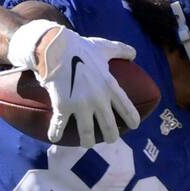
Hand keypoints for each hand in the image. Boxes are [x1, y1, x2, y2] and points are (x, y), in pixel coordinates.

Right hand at [34, 28, 140, 146]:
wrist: (55, 48)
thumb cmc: (80, 47)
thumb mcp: (103, 47)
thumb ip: (119, 50)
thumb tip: (133, 53)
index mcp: (109, 86)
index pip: (126, 107)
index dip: (132, 119)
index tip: (135, 126)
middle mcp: (98, 99)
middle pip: (109, 127)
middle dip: (111, 136)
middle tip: (110, 139)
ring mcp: (81, 105)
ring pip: (87, 133)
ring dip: (87, 141)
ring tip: (86, 143)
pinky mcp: (63, 107)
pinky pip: (59, 126)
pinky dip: (56, 133)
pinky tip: (54, 137)